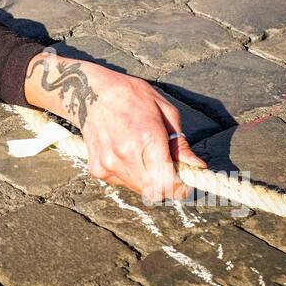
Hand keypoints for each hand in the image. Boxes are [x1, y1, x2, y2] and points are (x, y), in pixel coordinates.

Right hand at [24, 53, 204, 201]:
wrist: (90, 93)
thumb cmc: (130, 96)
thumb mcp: (164, 110)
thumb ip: (180, 143)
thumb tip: (196, 165)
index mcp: (147, 137)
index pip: (168, 183)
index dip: (180, 189)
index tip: (184, 185)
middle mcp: (126, 154)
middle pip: (154, 193)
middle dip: (166, 186)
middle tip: (169, 171)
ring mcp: (109, 163)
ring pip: (138, 189)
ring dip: (148, 180)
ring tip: (145, 157)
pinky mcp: (97, 168)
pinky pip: (122, 182)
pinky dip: (130, 174)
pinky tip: (127, 154)